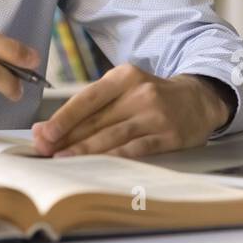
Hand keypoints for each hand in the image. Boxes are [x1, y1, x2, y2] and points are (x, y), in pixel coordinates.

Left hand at [31, 65, 230, 158]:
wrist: (198, 99)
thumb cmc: (150, 97)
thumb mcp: (124, 89)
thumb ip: (90, 107)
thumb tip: (48, 128)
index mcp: (124, 76)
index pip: (87, 98)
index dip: (63, 117)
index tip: (44, 132)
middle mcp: (140, 93)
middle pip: (97, 120)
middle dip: (68, 137)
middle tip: (45, 150)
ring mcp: (155, 115)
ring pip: (113, 136)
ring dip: (85, 150)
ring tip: (63, 161)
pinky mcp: (168, 136)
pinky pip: (135, 150)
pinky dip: (114, 158)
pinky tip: (97, 166)